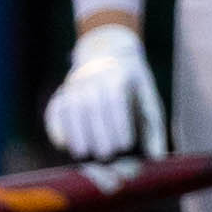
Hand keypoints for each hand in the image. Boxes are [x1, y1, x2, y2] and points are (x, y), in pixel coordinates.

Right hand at [43, 18, 164, 162]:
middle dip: (97, 132)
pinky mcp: (62, 93)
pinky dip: (55, 126)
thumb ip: (153, 128)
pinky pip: (54, 109)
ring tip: (84, 155)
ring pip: (70, 107)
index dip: (118, 122)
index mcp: (118, 75)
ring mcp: (74, 84)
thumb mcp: (148, 100)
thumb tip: (156, 158)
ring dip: (75, 133)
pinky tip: (63, 144)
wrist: (108, 53)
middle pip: (91, 105)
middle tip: (106, 157)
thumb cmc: (133, 87)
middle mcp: (93, 76)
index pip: (115, 98)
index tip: (125, 145)